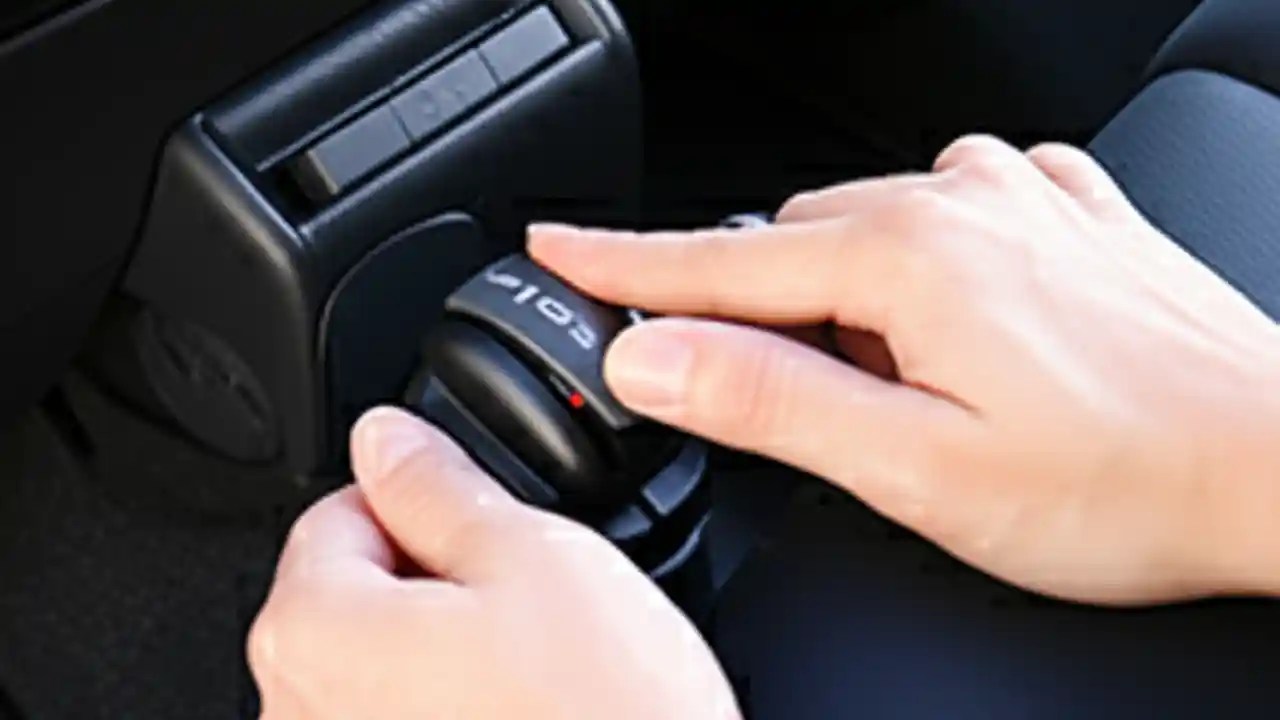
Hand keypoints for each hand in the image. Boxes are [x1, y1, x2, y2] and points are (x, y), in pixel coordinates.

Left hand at [248, 407, 740, 719]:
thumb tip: (386, 438)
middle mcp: (295, 713)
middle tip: (526, 611)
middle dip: (435, 587)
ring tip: (533, 681)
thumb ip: (438, 485)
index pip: (339, 512)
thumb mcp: (534, 557)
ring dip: (447, 660)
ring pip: (383, 671)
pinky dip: (453, 717)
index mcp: (313, 632)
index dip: (426, 508)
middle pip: (353, 597)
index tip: (486, 534)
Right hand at [528, 135, 1279, 605]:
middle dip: (759, 311)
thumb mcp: (916, 468)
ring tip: (904, 391)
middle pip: (791, 244)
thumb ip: (770, 402)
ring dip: (844, 294)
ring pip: (867, 224)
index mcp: (904, 259)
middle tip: (796, 407)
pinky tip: (960, 322)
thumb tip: (650, 358)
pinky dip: (918, 260)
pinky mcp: (1063, 212)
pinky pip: (949, 208)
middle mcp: (957, 201)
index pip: (716, 261)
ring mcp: (1017, 196)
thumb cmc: (1122, 481)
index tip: (555, 249)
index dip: (620, 266)